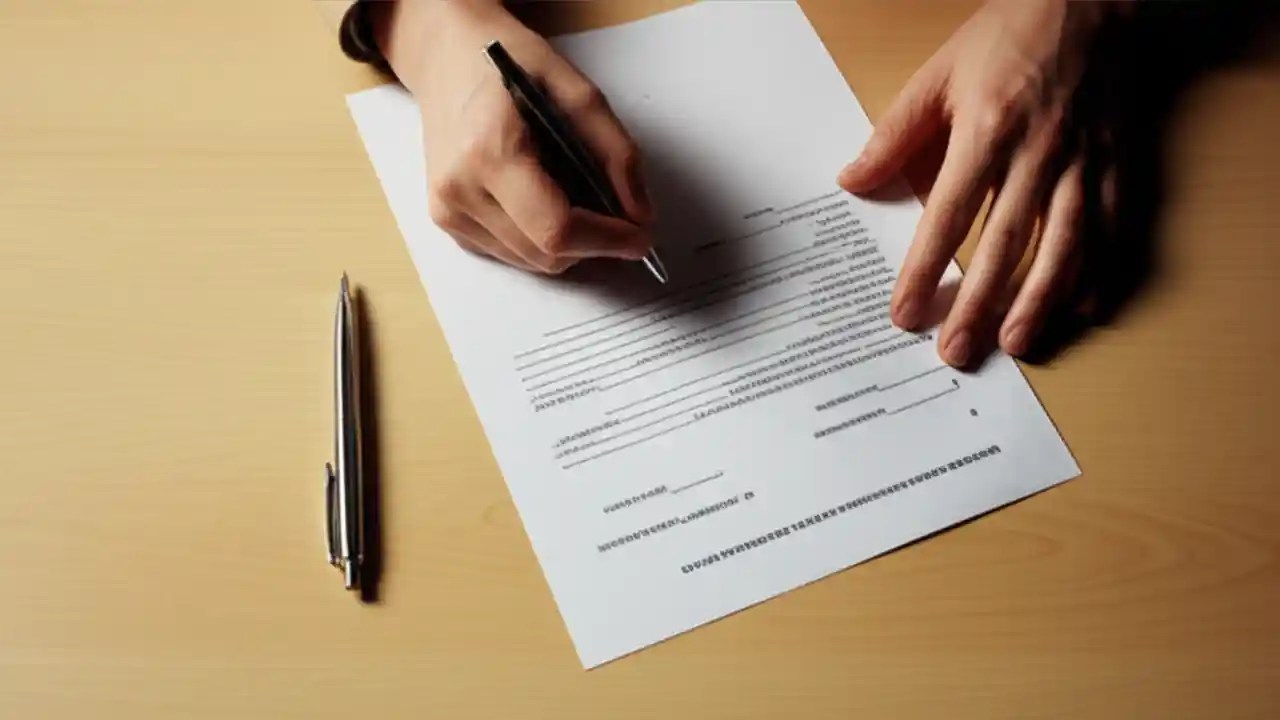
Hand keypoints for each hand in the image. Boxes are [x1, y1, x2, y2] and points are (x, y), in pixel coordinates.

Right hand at [372, 0, 652, 273]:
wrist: (447, 55)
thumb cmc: (510, 62)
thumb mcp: (576, 89)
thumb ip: (616, 153)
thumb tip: (639, 214)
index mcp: (490, 151)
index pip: (556, 229)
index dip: (607, 241)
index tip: (640, 236)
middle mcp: (460, 190)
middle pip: (547, 254)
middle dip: (593, 243)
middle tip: (617, 214)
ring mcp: (447, 210)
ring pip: (531, 262)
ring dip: (567, 244)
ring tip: (576, 198)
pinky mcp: (446, 221)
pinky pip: (509, 254)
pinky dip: (538, 239)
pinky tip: (542, 199)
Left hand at [838, 0, 1117, 364]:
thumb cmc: (1008, 36)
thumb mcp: (939, 76)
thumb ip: (894, 135)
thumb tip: (851, 181)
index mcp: (988, 131)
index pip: (949, 215)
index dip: (926, 268)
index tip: (906, 312)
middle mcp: (1039, 154)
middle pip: (1006, 244)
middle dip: (979, 305)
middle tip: (955, 351)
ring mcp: (1084, 161)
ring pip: (1065, 246)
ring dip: (1040, 302)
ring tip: (1017, 344)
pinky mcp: (1118, 163)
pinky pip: (1113, 228)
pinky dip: (1100, 272)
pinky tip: (1083, 310)